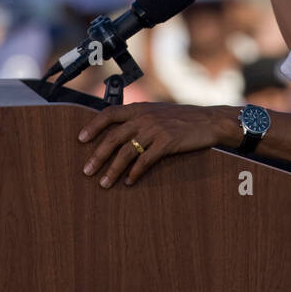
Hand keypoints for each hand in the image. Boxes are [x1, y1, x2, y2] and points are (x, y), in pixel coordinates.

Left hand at [78, 103, 236, 187]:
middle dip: (97, 156)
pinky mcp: (167, 143)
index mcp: (140, 108)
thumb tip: (120, 131)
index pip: (109, 114)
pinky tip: (129, 182)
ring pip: (126, 152)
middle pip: (113, 137)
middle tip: (87, 171)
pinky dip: (134, 173)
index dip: (93, 126)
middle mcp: (144, 117)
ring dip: (113, 170)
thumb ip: (140, 118)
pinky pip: (145, 161)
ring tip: (104, 183)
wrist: (210, 120)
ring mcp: (155, 130)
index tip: (80, 139)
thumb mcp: (158, 111)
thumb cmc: (184, 118)